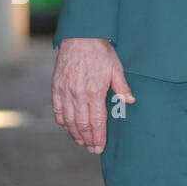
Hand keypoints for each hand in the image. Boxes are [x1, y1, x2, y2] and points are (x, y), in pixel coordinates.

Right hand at [52, 37, 135, 152]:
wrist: (81, 35)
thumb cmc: (101, 52)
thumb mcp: (117, 69)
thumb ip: (123, 88)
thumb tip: (130, 102)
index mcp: (95, 92)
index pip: (97, 122)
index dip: (99, 138)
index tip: (100, 148)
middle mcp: (78, 94)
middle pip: (82, 125)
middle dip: (87, 140)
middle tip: (92, 150)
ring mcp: (65, 91)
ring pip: (68, 119)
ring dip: (74, 133)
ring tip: (81, 142)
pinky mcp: (56, 86)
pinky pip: (57, 109)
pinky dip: (61, 120)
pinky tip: (67, 127)